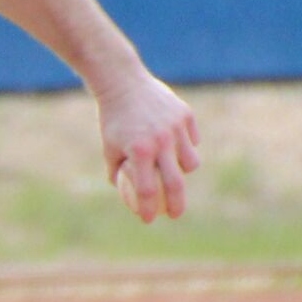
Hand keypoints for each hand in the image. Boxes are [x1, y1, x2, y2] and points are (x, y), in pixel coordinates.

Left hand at [96, 73, 200, 223]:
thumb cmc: (113, 118)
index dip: (148, 209)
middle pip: (176, 183)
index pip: (147, 190)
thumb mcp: (109, 146)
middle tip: (175, 214)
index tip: (148, 219)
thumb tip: (127, 194)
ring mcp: (176, 128)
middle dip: (177, 205)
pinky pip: (193, 140)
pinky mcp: (186, 115)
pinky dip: (186, 146)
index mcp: (139, 151)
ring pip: (190, 162)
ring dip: (183, 171)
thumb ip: (117, 171)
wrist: (122, 82)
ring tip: (173, 169)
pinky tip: (175, 143)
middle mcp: (160, 141)